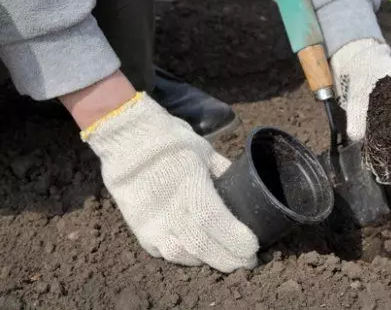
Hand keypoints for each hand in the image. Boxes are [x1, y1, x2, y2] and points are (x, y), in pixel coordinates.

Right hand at [81, 92, 258, 272]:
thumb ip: (223, 172)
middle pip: (203, 246)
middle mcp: (170, 210)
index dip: (237, 239)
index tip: (253, 248)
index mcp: (191, 187)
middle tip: (247, 261)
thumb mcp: (205, 151)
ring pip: (182, 255)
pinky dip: (183, 257)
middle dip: (229, 258)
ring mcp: (152, 223)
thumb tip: (243, 186)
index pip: (217, 222)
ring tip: (224, 259)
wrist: (126, 139)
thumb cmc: (170, 141)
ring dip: (207, 261)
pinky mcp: (139, 229)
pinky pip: (163, 252)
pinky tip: (197, 254)